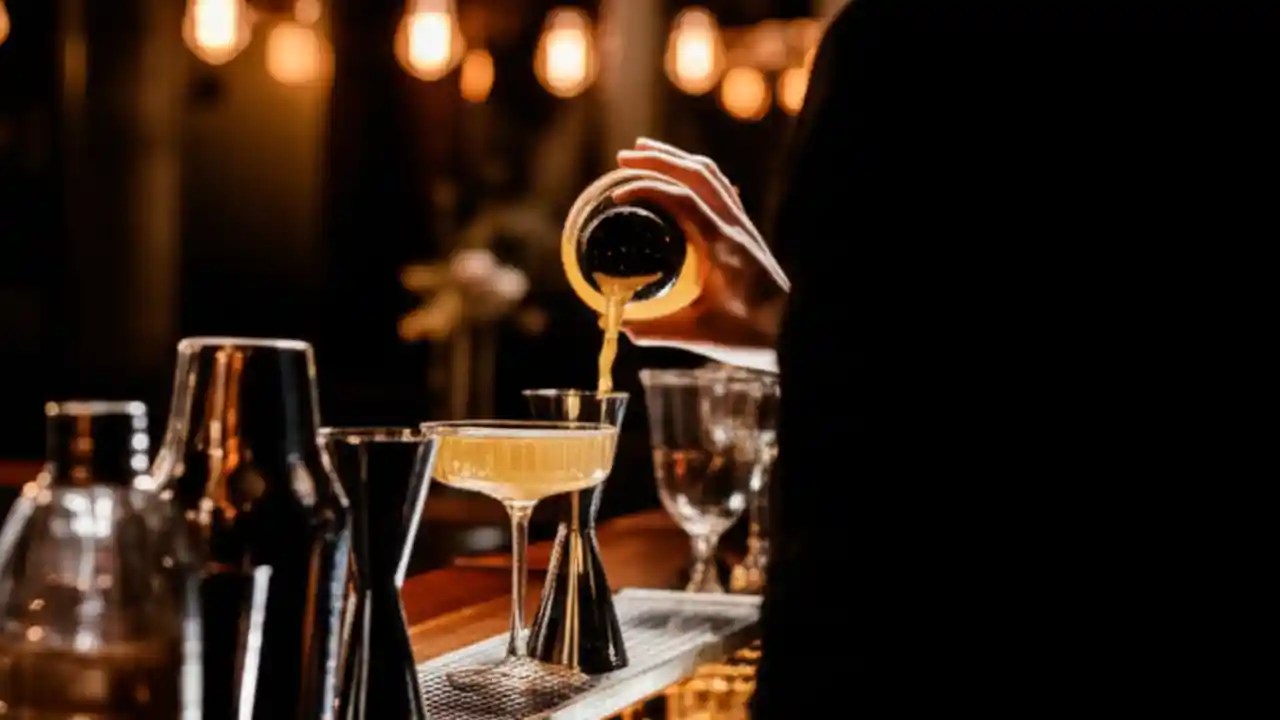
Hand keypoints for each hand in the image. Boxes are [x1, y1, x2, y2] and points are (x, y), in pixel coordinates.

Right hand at [613, 138, 789, 349]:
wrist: (791, 331)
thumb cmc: (750, 335)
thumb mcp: (700, 335)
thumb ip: (656, 330)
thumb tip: (618, 326)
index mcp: (723, 245)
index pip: (682, 200)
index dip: (647, 190)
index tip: (616, 198)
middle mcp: (735, 226)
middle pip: (697, 173)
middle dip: (657, 159)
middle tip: (622, 159)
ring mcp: (742, 224)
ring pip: (710, 174)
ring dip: (676, 159)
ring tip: (645, 152)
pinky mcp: (745, 230)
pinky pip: (720, 187)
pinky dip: (696, 173)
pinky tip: (682, 175)